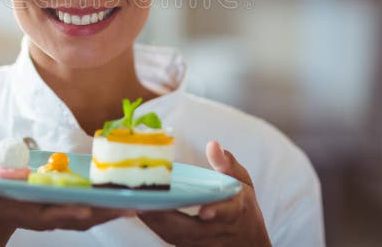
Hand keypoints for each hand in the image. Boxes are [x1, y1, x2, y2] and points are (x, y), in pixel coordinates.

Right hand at [0, 184, 134, 246]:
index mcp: (25, 212)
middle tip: (129, 206)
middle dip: (103, 213)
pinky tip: (127, 200)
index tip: (87, 210)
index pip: (49, 215)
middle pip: (77, 218)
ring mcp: (56, 215)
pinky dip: (107, 207)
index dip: (68, 213)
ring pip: (87, 217)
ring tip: (137, 204)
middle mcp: (45, 217)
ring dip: (111, 212)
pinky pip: (89, 210)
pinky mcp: (63, 210)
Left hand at [138, 141, 270, 246]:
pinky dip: (156, 226)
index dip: (217, 212)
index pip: (228, 213)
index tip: (204, 210)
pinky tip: (139, 210)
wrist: (247, 242)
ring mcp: (203, 244)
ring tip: (135, 203)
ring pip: (177, 237)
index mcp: (236, 211)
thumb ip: (228, 165)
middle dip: (167, 217)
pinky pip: (171, 239)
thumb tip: (213, 145)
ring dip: (155, 222)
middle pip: (192, 231)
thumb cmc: (241, 205)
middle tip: (144, 200)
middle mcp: (218, 232)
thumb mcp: (242, 182)